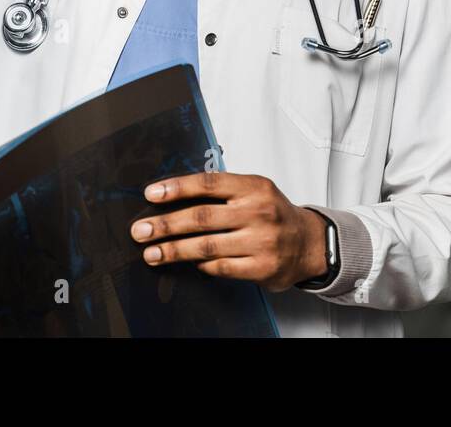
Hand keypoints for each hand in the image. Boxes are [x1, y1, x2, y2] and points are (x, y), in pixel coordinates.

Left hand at [130, 172, 328, 291]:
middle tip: (141, 230)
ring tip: (152, 252)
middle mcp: (258, 212)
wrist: (309, 242)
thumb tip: (176, 193)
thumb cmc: (274, 214)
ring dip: (174, 250)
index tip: (152, 194)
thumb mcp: (255, 190)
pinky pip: (221, 267)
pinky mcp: (261, 268)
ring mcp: (261, 241)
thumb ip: (223, 190)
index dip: (178, 188)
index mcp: (254, 187)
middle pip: (202, 217)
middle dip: (166, 224)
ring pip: (207, 246)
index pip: (209, 183)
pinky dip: (202, 265)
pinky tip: (188, 263)